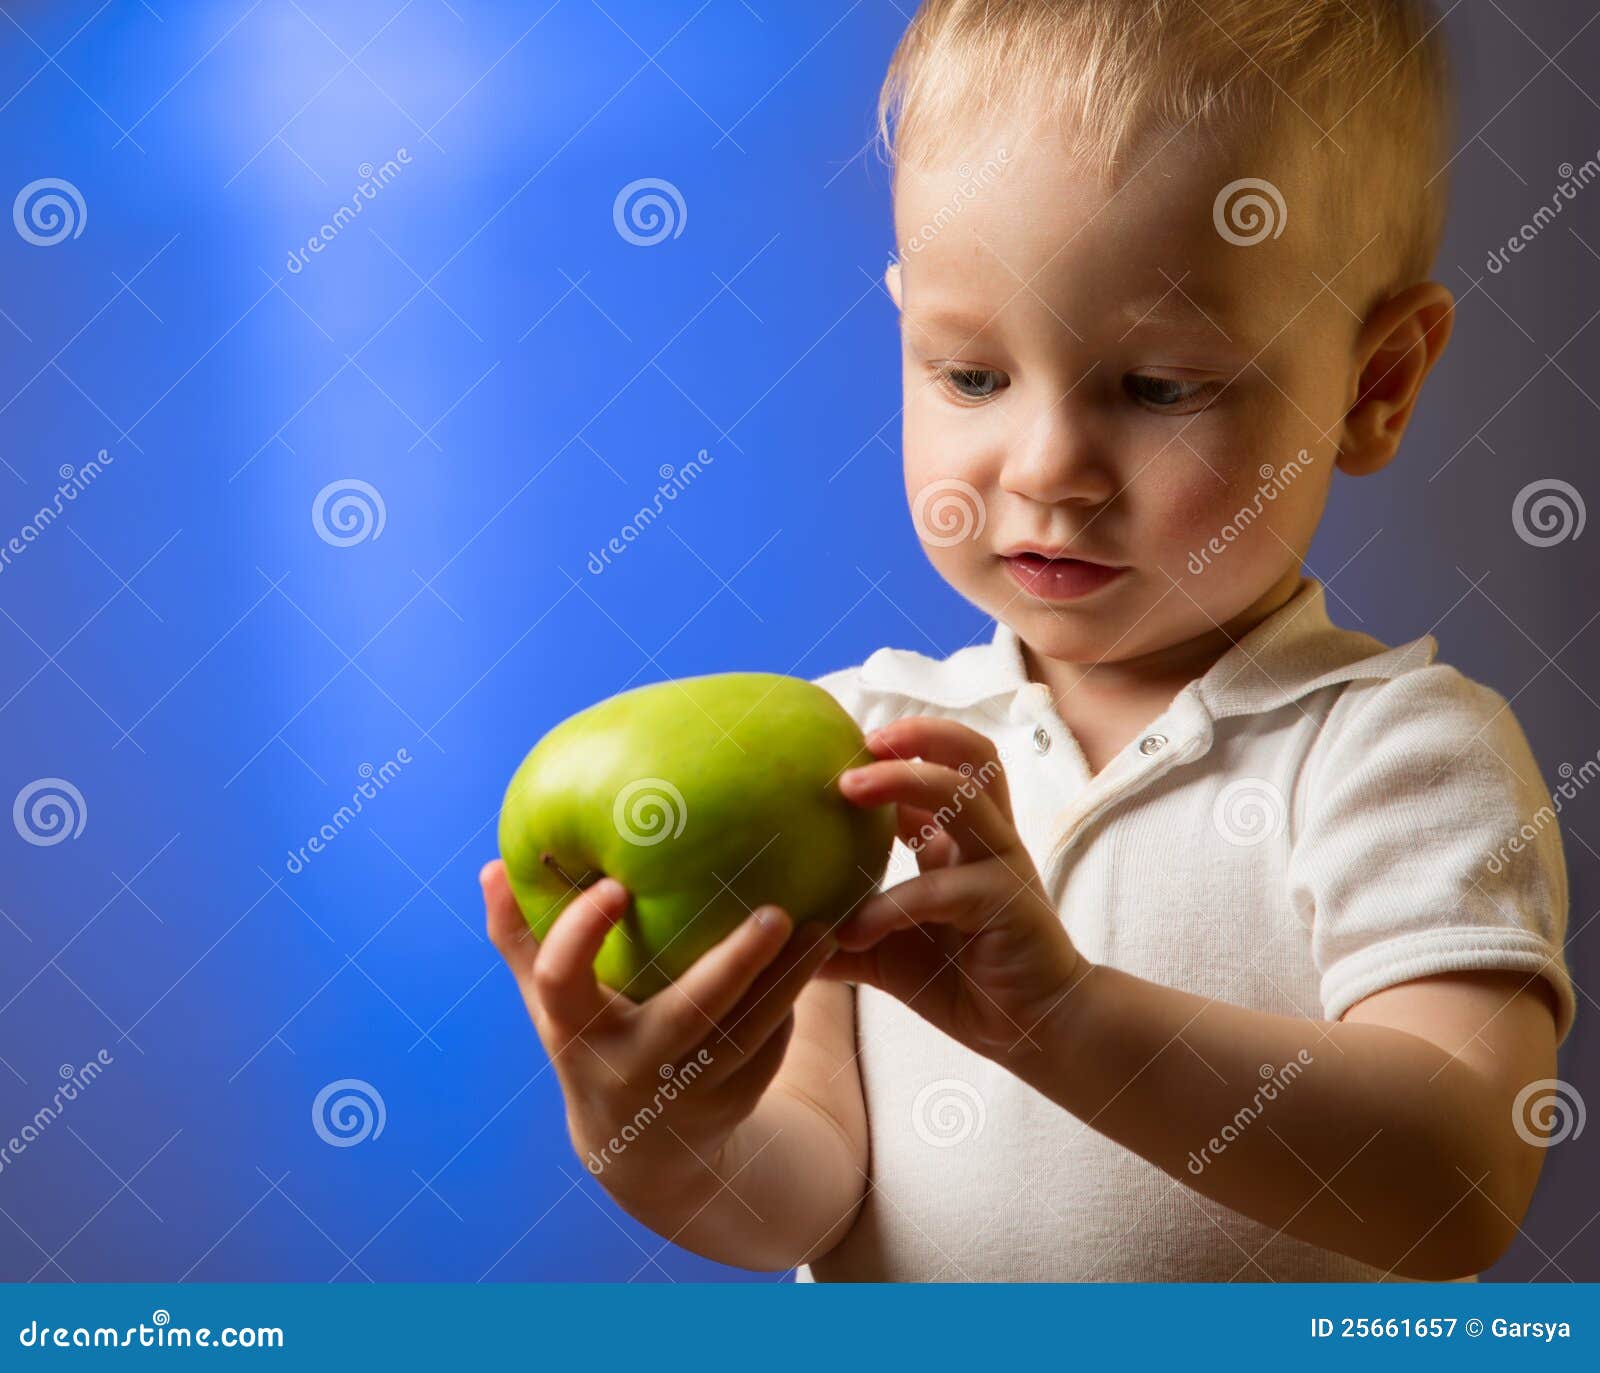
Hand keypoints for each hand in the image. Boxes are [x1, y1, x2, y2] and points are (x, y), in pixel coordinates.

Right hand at [480, 859, 834, 1213]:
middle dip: (734, 965)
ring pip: (750, 1031)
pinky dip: (795, 999)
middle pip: (688, 1014)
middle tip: (776, 912)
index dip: (581, 934)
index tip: (615, 885)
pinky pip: (771, 1042)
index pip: (562, 982)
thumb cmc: (591, 1040)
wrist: (641, 1151)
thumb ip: (521, 938)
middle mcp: (632, 1065)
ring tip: (825, 925)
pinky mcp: (735, 1096)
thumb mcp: (551, 1004)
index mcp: (575, 1031)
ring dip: (791, 978)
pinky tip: (820, 953)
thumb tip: (490, 866)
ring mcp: (688, 1089)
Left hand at [827, 716, 1086, 1058]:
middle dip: (917, 736)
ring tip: (851, 789)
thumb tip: (775, 936)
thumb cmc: (963, 983)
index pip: (935, 769)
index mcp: (959, 841)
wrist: (1037, 1029)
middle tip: (859, 745)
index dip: (891, 752)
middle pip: (970, 754)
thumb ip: (841, 938)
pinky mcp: (1007, 904)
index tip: (834, 751)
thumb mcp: (887, 954)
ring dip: (906, 781)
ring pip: (965, 795)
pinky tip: (854, 932)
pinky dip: (893, 904)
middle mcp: (985, 840)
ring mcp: (1001, 865)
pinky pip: (944, 889)